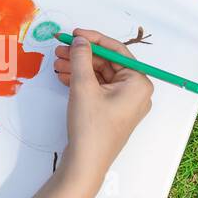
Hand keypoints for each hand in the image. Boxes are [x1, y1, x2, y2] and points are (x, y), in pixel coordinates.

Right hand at [52, 28, 152, 182]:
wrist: (85, 163)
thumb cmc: (91, 127)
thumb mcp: (84, 86)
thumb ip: (82, 58)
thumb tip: (81, 40)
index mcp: (139, 83)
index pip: (117, 51)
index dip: (94, 39)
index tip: (75, 33)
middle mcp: (136, 92)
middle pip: (107, 63)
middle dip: (83, 55)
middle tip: (61, 48)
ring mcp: (125, 103)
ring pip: (100, 76)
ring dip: (79, 67)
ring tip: (58, 62)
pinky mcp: (113, 112)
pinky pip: (98, 89)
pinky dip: (82, 81)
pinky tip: (64, 76)